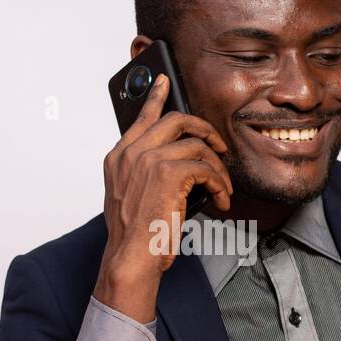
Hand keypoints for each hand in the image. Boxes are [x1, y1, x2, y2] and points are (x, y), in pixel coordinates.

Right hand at [95, 73, 232, 321]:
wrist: (130, 258)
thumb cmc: (133, 236)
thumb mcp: (128, 197)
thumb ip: (141, 173)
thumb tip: (175, 161)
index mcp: (118, 157)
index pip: (141, 117)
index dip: (156, 96)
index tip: (165, 82)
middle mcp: (131, 153)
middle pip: (177, 120)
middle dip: (205, 129)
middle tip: (219, 146)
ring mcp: (148, 159)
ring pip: (198, 145)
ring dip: (218, 168)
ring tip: (222, 188)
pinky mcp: (169, 172)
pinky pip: (206, 168)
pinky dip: (220, 184)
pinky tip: (221, 199)